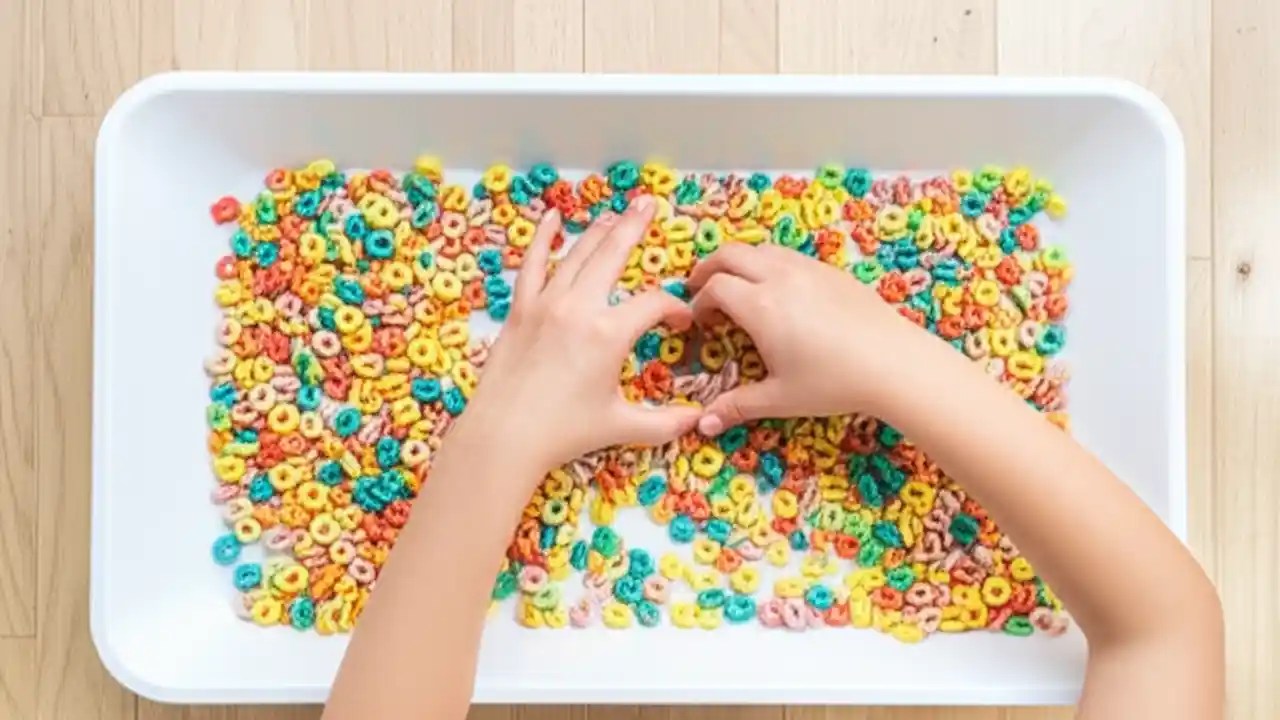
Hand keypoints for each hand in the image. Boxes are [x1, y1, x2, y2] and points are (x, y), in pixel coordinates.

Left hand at [449, 196, 700, 474]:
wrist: (504, 436)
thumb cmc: (564, 432)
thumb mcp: (621, 426)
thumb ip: (665, 422)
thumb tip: (699, 421)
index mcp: (609, 332)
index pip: (654, 304)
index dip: (674, 309)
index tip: (680, 323)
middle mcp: (579, 307)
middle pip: (613, 254)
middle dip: (634, 227)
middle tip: (649, 205)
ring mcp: (546, 304)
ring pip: (577, 254)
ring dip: (598, 230)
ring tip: (614, 214)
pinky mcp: (520, 310)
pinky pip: (533, 265)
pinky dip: (542, 239)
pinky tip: (551, 218)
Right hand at [687, 242, 933, 433]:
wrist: (895, 363)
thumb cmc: (833, 383)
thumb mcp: (780, 398)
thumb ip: (738, 405)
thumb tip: (704, 424)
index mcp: (760, 306)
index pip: (715, 287)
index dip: (699, 301)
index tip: (700, 320)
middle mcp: (780, 277)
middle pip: (732, 254)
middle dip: (709, 268)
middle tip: (700, 287)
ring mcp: (808, 269)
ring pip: (762, 250)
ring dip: (741, 262)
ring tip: (737, 285)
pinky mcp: (831, 271)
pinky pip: (790, 256)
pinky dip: (770, 264)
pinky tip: (779, 290)